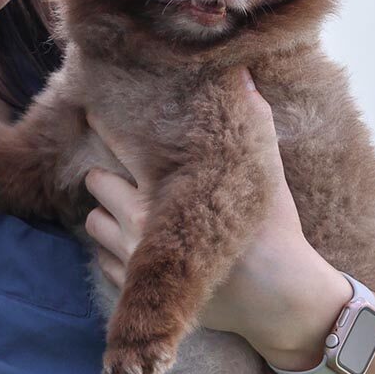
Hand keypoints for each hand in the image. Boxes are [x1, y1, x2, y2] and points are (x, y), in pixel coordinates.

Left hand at [84, 66, 339, 358]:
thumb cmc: (276, 231)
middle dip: (108, 175)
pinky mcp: (134, 290)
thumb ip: (252, 116)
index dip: (103, 126)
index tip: (92, 111)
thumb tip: (241, 72)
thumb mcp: (267, 170)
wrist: (281, 301)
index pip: (117, 146)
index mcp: (164, 191)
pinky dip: (112, 251)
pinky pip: (100, 261)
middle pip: (95, 182)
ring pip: (93, 222)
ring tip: (129, 210)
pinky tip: (138, 245)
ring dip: (107, 214)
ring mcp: (132, 259)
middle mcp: (138, 223)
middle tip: (127, 175)